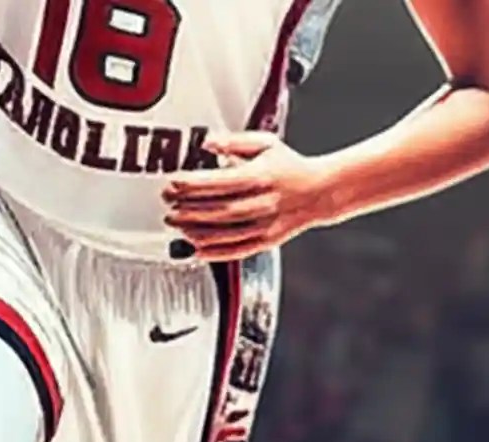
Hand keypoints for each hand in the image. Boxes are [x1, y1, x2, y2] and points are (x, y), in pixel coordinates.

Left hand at [162, 132, 339, 260]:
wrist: (321, 191)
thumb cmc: (289, 166)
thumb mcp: (265, 144)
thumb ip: (234, 142)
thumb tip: (207, 142)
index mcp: (259, 176)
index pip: (218, 182)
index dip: (191, 184)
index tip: (172, 184)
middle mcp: (262, 202)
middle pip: (218, 209)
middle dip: (188, 209)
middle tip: (167, 206)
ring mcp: (265, 224)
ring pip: (225, 232)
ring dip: (196, 231)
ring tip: (177, 226)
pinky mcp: (267, 241)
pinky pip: (237, 250)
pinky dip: (215, 253)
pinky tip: (196, 250)